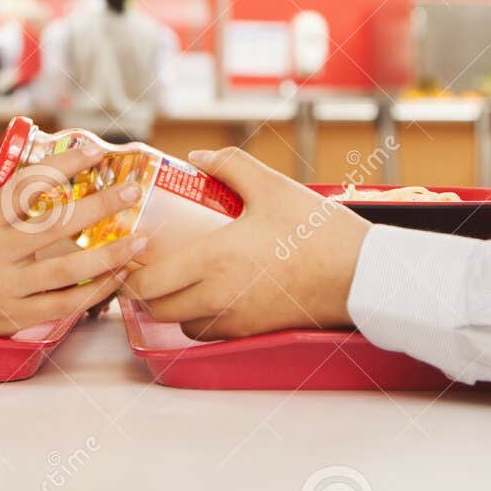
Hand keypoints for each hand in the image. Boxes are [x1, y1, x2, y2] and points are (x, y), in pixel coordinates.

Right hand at [0, 142, 146, 334]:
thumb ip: (17, 209)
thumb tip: (67, 175)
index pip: (27, 186)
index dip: (62, 165)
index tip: (94, 150)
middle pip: (55, 226)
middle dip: (99, 206)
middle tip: (131, 191)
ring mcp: (6, 288)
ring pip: (68, 269)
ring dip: (110, 254)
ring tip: (140, 239)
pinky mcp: (15, 317)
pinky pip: (65, 304)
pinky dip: (95, 291)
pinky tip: (117, 277)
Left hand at [120, 147, 369, 339]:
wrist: (362, 276)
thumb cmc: (318, 231)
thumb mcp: (273, 187)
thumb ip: (229, 165)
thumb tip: (196, 158)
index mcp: (214, 261)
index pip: (148, 284)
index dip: (128, 274)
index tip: (130, 253)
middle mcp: (217, 297)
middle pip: (157, 308)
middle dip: (143, 290)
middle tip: (146, 264)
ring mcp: (235, 320)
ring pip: (182, 323)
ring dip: (171, 305)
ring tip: (177, 278)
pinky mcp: (254, 331)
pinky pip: (210, 331)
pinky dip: (199, 317)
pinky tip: (211, 291)